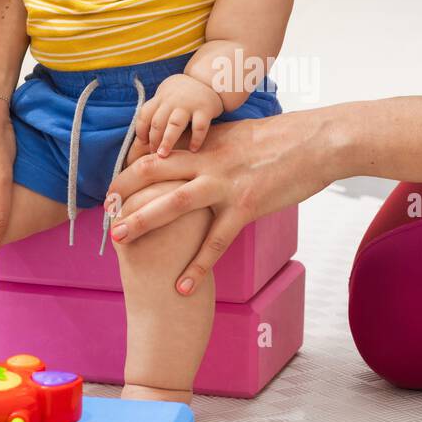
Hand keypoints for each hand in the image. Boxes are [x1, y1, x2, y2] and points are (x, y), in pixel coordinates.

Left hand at [105, 107, 338, 294]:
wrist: (319, 141)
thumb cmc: (285, 138)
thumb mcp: (241, 135)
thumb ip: (215, 146)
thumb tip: (200, 151)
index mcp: (206, 144)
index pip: (157, 152)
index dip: (130, 167)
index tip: (113, 184)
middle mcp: (208, 161)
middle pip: (151, 174)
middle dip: (123, 194)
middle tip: (102, 212)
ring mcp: (225, 184)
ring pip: (172, 205)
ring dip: (140, 222)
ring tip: (117, 240)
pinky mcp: (245, 207)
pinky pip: (215, 242)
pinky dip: (197, 267)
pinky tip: (181, 286)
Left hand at [135, 73, 223, 156]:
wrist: (210, 80)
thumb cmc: (183, 95)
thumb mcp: (167, 97)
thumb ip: (156, 113)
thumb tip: (140, 140)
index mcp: (161, 99)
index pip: (144, 114)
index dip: (141, 130)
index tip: (142, 144)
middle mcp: (173, 101)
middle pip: (158, 122)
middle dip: (153, 140)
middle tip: (153, 154)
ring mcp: (189, 105)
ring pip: (174, 124)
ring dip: (167, 140)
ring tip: (163, 155)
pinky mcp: (205, 109)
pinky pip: (199, 126)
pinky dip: (196, 139)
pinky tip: (193, 150)